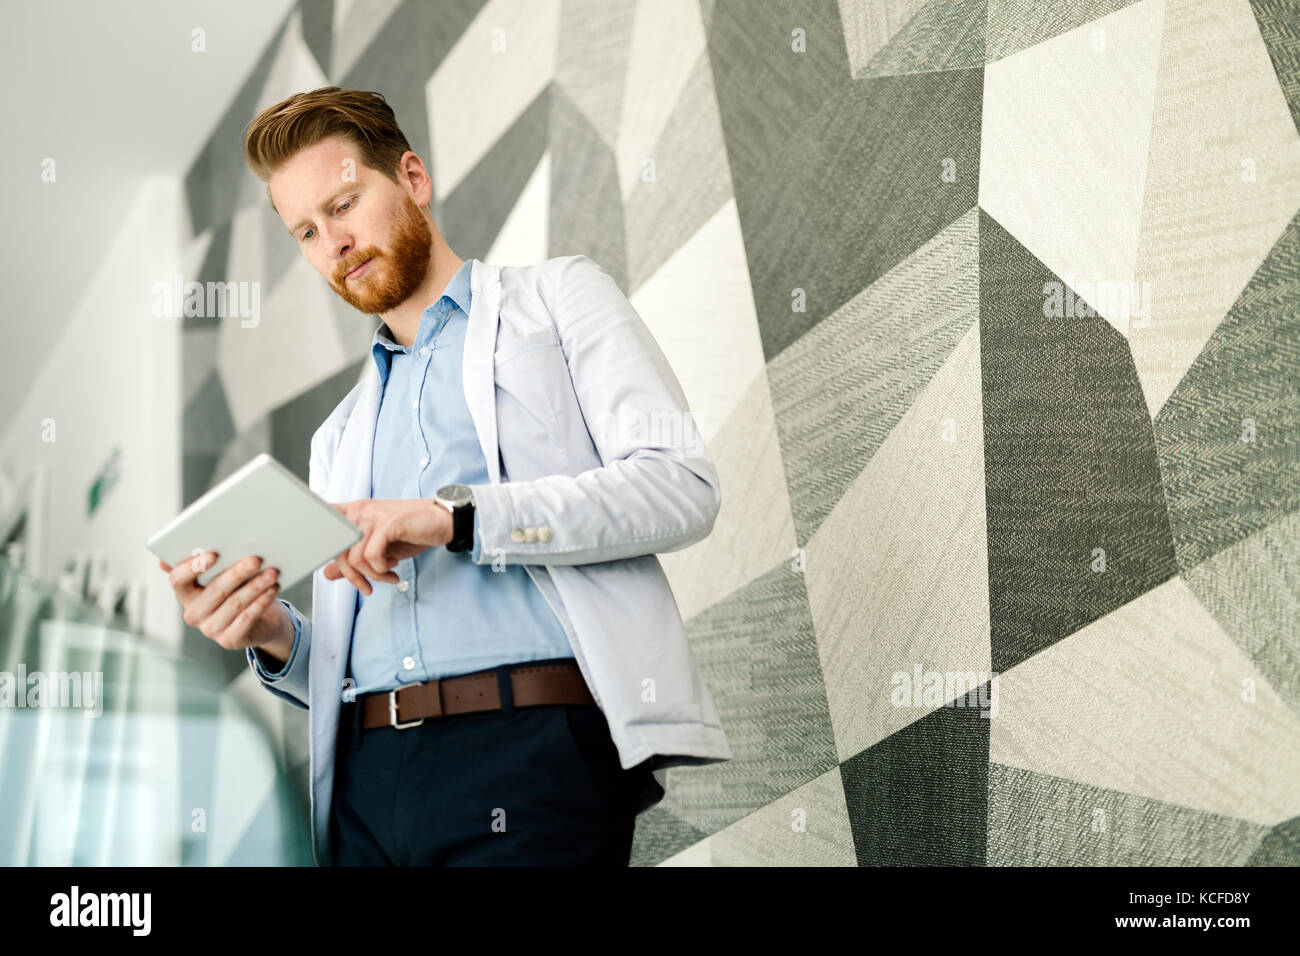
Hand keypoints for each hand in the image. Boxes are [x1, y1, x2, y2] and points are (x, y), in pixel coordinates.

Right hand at [158, 551, 286, 651]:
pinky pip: (247, 618)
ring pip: (234, 604)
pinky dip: (261, 601)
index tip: (213, 553)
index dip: (193, 567)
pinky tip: (273, 588)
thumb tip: (207, 539)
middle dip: (237, 573)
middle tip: (256, 559)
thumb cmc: (238, 587)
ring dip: (256, 586)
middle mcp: (192, 613)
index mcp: (184, 592)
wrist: (261, 619)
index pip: (177, 579)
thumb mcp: (224, 572)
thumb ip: (212, 558)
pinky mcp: (229, 640)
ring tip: (272, 572)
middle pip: (214, 591)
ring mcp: (210, 629)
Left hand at [323, 498, 452, 593]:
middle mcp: (360, 510)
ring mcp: (374, 516)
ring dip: (372, 575)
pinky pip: (371, 556)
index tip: (319, 560)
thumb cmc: (412, 533)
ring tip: (388, 577)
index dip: (316, 540)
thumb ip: (353, 559)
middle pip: (338, 549)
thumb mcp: (379, 548)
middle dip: (352, 575)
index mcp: (355, 511)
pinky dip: (381, 570)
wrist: (442, 522)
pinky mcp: (388, 524)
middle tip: (367, 586)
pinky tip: (393, 569)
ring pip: (355, 557)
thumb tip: (328, 574)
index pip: (322, 521)